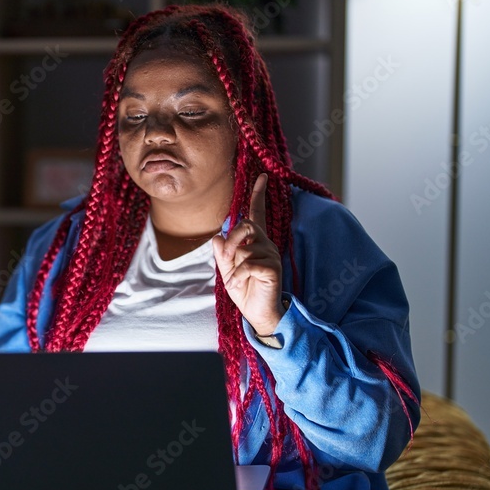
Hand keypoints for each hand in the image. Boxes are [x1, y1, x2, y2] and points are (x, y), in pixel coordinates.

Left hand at [211, 174, 285, 335]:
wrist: (258, 313)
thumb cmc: (245, 290)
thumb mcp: (227, 271)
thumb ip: (222, 254)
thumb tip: (217, 236)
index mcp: (255, 242)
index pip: (256, 214)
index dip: (258, 195)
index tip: (261, 176)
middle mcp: (265, 244)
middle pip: (246, 225)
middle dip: (232, 240)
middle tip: (226, 258)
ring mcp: (271, 255)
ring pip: (244, 248)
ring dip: (233, 266)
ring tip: (235, 280)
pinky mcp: (273, 268)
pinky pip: (247, 264)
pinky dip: (237, 276)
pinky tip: (239, 285)